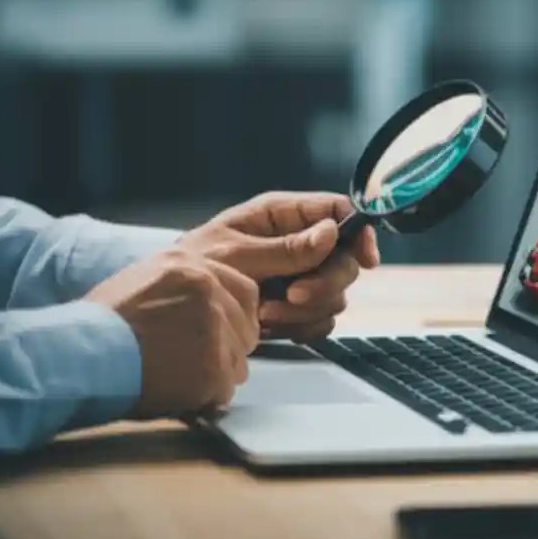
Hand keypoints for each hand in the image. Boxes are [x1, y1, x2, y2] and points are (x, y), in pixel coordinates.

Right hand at [84, 249, 259, 417]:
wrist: (79, 354)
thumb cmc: (101, 324)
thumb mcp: (145, 280)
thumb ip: (185, 286)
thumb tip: (214, 305)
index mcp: (192, 264)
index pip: (245, 290)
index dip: (237, 317)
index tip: (224, 332)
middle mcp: (208, 289)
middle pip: (248, 327)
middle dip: (231, 348)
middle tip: (198, 361)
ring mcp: (213, 327)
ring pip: (239, 361)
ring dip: (216, 374)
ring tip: (179, 376)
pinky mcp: (211, 366)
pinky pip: (224, 389)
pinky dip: (204, 397)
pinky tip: (177, 392)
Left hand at [178, 192, 379, 340]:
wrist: (170, 311)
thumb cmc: (193, 267)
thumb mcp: (236, 253)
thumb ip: (286, 248)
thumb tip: (331, 232)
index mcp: (281, 216)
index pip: (337, 211)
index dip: (358, 232)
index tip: (367, 259)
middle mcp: (296, 243)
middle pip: (344, 259)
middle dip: (325, 283)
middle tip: (294, 296)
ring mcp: (296, 277)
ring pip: (335, 294)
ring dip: (307, 311)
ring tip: (266, 314)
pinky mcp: (293, 309)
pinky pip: (321, 320)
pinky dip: (302, 328)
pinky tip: (271, 327)